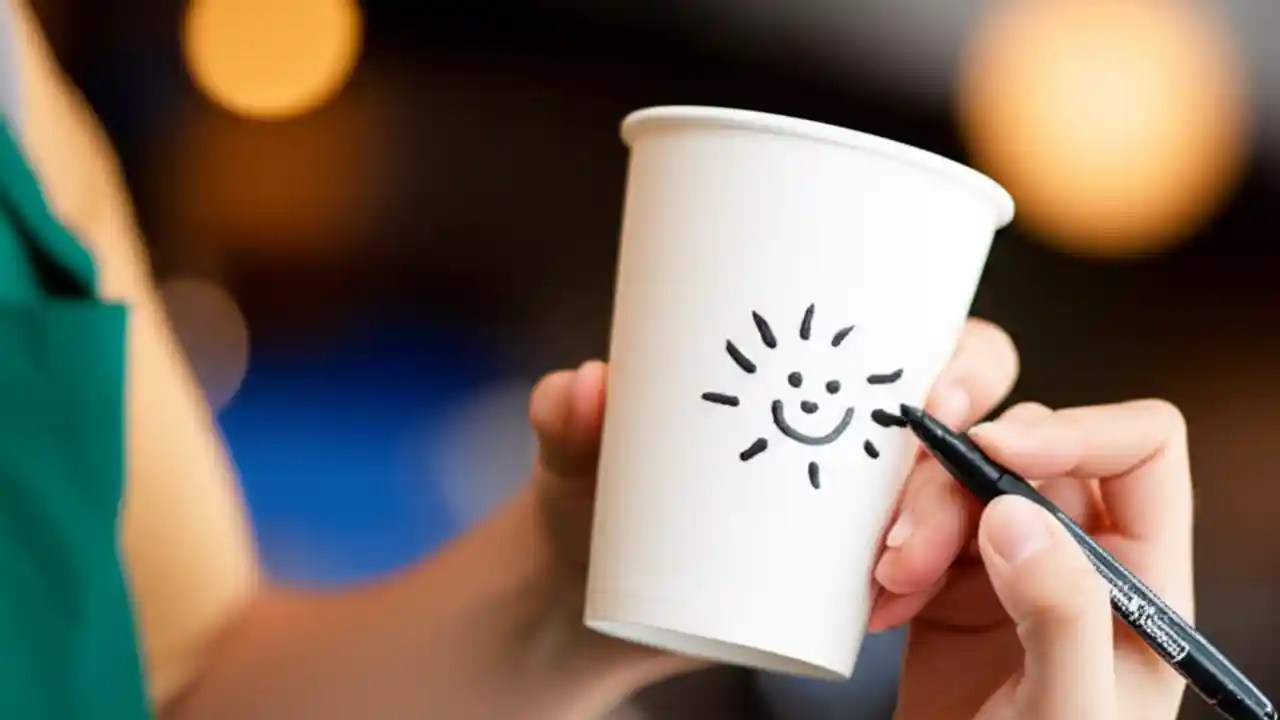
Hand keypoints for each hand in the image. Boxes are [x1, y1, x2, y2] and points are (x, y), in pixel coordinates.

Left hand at [523, 319, 1019, 688]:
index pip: (934, 338)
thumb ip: (566, 418)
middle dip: (958, 475)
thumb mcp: (577, 455)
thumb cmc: (594, 492)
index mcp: (821, 362)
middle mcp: (862, 426)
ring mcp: (866, 501)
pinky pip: (921, 572)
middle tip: (898, 529)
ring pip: (955, 505)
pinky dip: (915, 588)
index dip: (968, 361)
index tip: (941, 398)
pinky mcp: (855, 567)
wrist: (589, 593)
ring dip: (944, 541)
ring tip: (881, 582)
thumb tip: (583, 386)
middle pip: (962, 428)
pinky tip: (877, 611)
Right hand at [871, 400, 1192, 718]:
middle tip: (909, 548)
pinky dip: (884, 550)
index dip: (1077, 428)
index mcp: (1140, 579)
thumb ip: (1060, 614)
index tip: (994, 451)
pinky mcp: (948, 583)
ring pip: (961, 478)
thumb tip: (1019, 516)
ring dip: (913, 517)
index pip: (1141, 451)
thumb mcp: (1065, 711)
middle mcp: (1079, 557)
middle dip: (957, 485)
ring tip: (887, 582)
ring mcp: (1008, 566)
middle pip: (1029, 453)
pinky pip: (915, 523)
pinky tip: (876, 605)